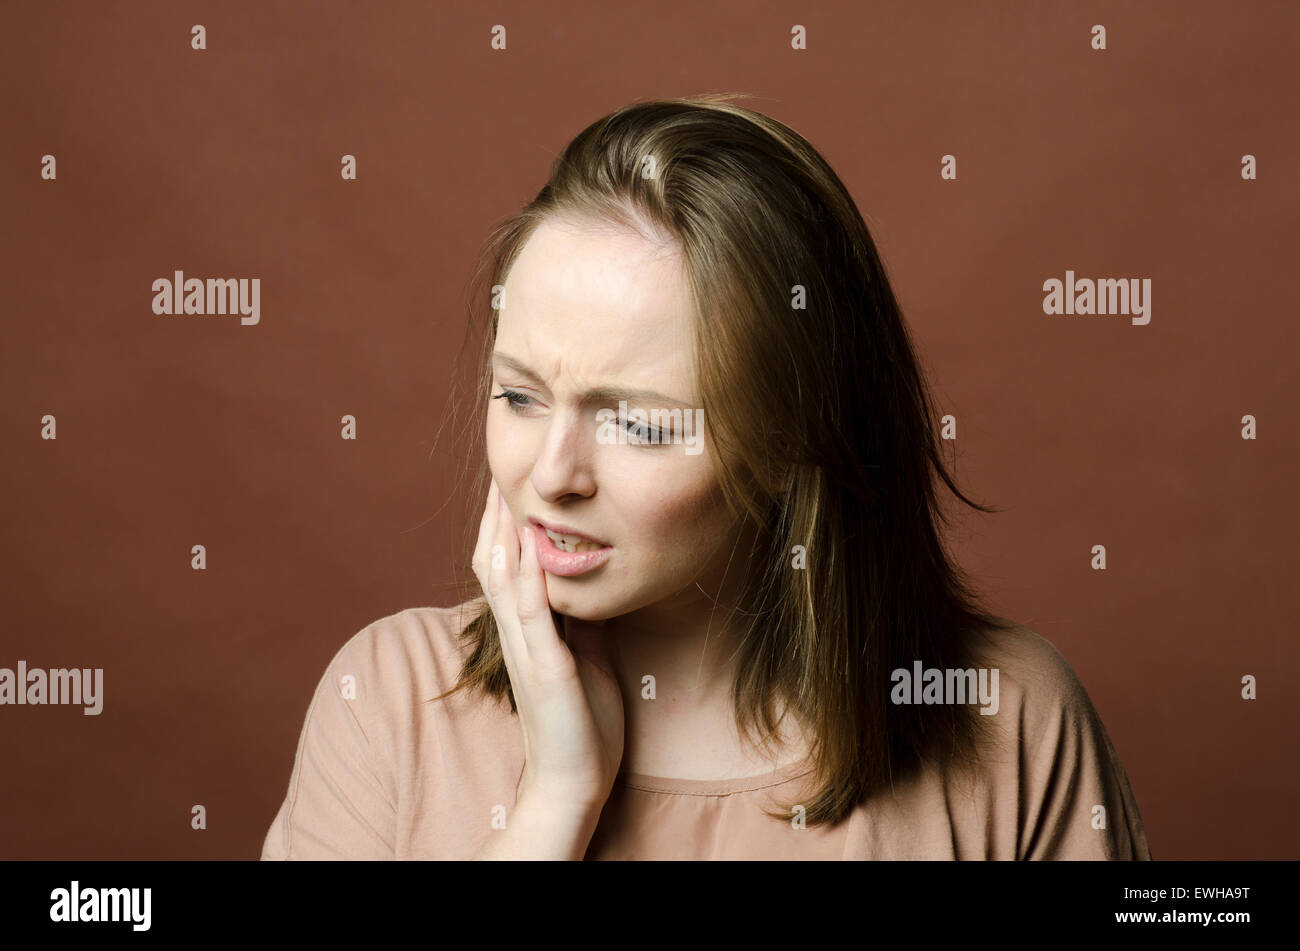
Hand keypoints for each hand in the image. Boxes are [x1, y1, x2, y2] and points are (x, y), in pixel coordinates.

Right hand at [471, 479, 625, 816]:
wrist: (574, 780)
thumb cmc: (580, 724)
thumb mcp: (586, 658)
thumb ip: (580, 622)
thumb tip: (589, 585)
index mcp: (526, 632)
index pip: (506, 567)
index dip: (502, 526)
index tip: (508, 485)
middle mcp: (517, 634)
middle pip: (493, 561)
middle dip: (494, 516)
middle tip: (498, 470)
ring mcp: (526, 648)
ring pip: (502, 577)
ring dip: (502, 530)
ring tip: (503, 488)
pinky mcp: (544, 665)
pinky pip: (530, 610)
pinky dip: (528, 571)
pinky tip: (529, 538)